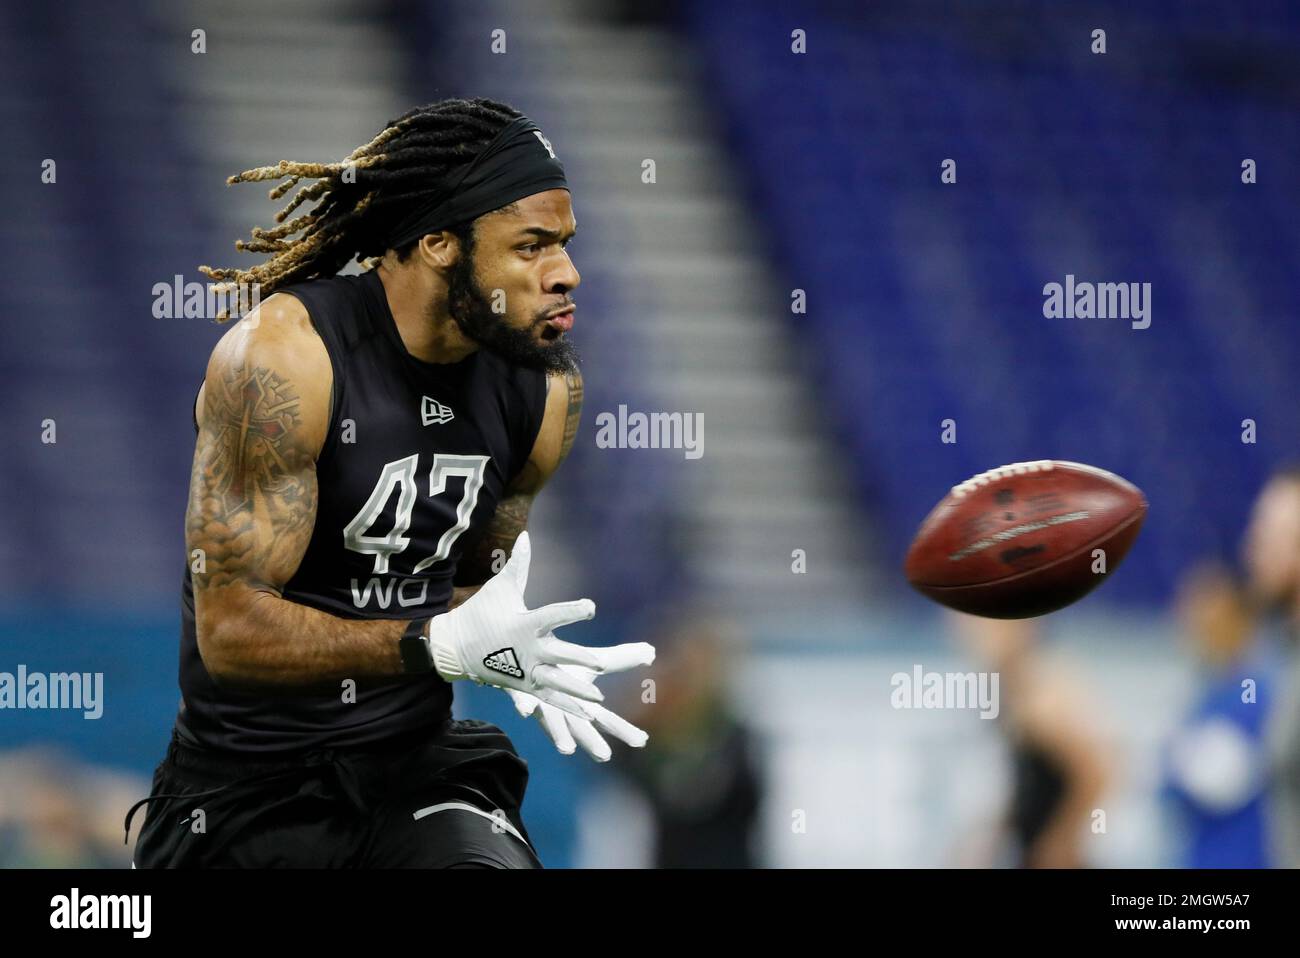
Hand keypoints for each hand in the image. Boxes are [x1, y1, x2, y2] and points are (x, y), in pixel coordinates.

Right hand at [426, 532, 651, 721]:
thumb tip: (526, 535)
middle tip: (601, 663)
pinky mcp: (524, 685)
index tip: (591, 606)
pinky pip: (549, 698)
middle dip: (579, 659)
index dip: (572, 610)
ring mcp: (526, 670)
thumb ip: (518, 564)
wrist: (455, 647)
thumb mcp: (500, 587)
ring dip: (577, 690)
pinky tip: (587, 712)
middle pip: (559, 654)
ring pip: (556, 682)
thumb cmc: (481, 612)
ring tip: (599, 697)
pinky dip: (567, 706)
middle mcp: (528, 649)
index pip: (553, 615)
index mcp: (525, 623)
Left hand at [508, 661, 652, 761]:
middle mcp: (563, 711)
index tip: (642, 742)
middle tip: (604, 755)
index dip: (623, 731)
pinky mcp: (521, 694)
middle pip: (581, 728)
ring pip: (552, 722)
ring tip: (567, 750)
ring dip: (560, 734)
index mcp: (582, 705)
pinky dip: (525, 705)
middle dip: (592, 741)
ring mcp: (542, 706)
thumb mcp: (595, 660)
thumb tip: (651, 652)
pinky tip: (526, 711)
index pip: (606, 720)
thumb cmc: (562, 669)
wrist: (525, 661)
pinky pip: (521, 699)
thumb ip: (622, 658)